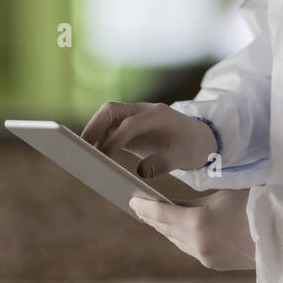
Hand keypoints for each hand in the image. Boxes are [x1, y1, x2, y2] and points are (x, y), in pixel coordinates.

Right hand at [81, 101, 217, 177]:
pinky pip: (109, 128)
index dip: (115, 140)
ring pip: (107, 117)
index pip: (130, 124)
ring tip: (83, 154)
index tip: (104, 158)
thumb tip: (141, 172)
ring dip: (93, 132)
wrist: (200, 137)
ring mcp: (135, 117)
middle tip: (82, 150)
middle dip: (94, 127)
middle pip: (110, 110)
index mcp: (157, 115)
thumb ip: (164, 163)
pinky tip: (93, 156)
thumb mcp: (183, 157)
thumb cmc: (192, 146)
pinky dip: (99, 138)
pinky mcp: (130, 127)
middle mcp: (143, 111)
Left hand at [130, 190, 255, 270]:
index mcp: (197, 222)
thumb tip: (173, 205)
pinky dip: (180, 237)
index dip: (144, 206)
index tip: (132, 199)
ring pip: (176, 240)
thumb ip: (192, 203)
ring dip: (165, 228)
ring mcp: (203, 257)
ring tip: (155, 217)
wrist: (278, 236)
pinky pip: (189, 248)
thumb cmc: (252, 208)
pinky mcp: (212, 264)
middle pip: (165, 228)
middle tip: (140, 206)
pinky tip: (177, 230)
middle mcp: (196, 243)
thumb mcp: (219, 197)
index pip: (162, 213)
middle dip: (152, 217)